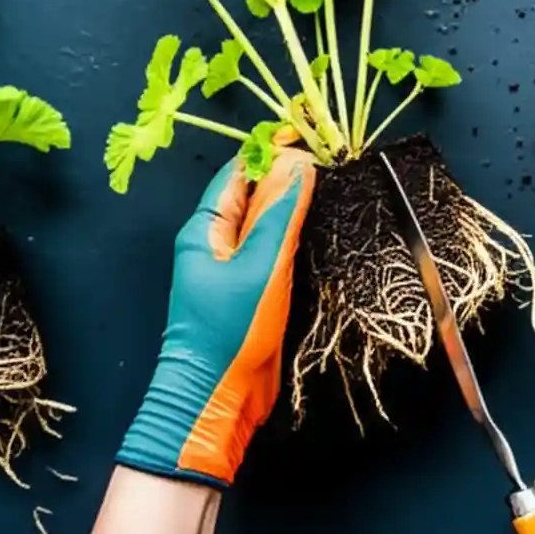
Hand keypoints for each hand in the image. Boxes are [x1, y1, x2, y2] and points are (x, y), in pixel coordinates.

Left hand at [116, 149, 315, 487]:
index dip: (271, 149)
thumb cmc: (228, 333)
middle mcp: (215, 243)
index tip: (307, 133)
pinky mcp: (252, 293)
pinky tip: (320, 232)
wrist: (217, 400)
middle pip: (254, 194)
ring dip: (294, 205)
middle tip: (328, 158)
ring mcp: (233, 269)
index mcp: (205, 229)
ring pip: (267, 223)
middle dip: (288, 173)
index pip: (239, 172)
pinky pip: (275, 253)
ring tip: (330, 187)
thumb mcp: (260, 266)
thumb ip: (281, 213)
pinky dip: (296, 237)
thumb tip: (298, 163)